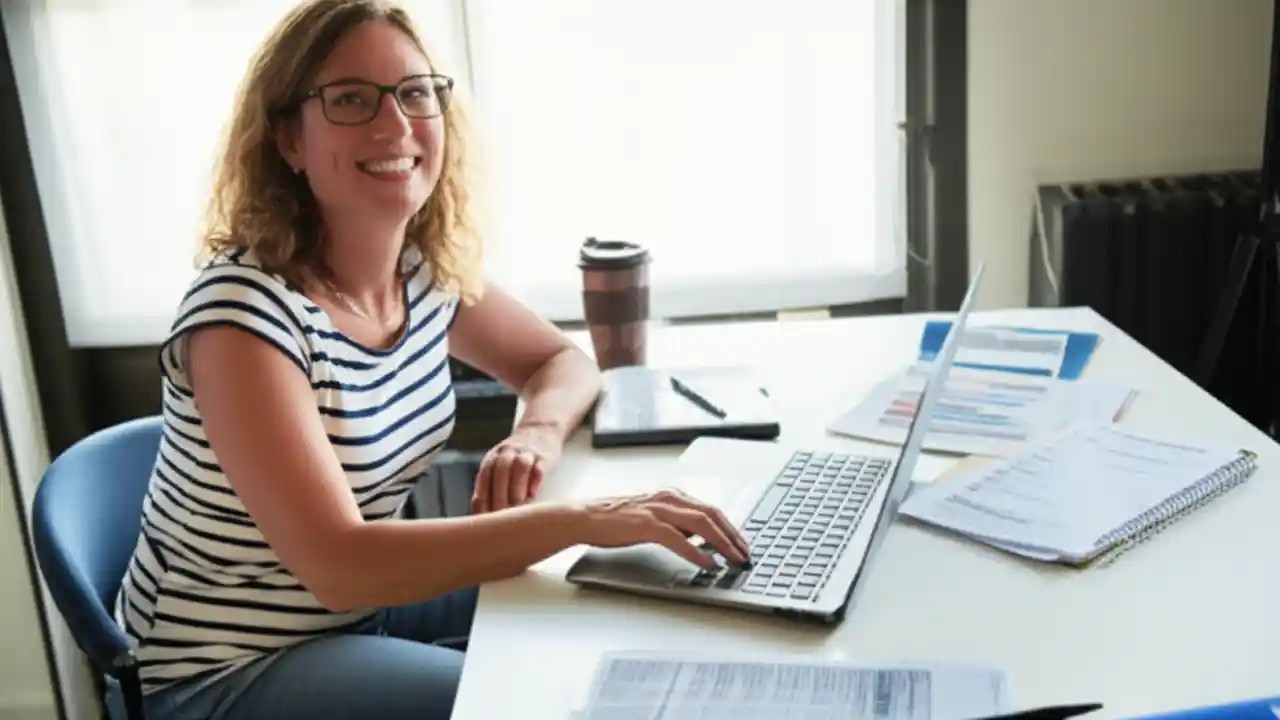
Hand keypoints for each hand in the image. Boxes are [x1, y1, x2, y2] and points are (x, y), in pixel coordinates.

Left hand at [471, 426, 562, 513]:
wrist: (540, 430)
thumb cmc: (515, 458)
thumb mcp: (498, 466)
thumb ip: (488, 485)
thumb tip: (478, 512)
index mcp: (493, 457)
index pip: (485, 476)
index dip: (483, 496)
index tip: (484, 517)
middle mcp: (509, 452)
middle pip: (501, 472)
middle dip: (499, 496)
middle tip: (500, 516)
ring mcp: (528, 452)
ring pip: (520, 467)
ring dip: (516, 488)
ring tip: (516, 507)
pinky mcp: (545, 456)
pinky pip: (540, 466)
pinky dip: (535, 480)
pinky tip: (533, 494)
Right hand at [576, 488, 750, 570]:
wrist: (586, 517)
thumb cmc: (616, 520)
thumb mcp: (653, 517)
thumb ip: (676, 524)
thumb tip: (699, 539)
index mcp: (672, 495)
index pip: (711, 510)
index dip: (730, 528)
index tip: (742, 544)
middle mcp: (669, 498)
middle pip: (712, 515)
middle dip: (733, 536)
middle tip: (746, 555)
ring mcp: (659, 510)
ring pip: (701, 523)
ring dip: (722, 543)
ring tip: (734, 559)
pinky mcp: (647, 524)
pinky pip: (679, 539)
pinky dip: (696, 552)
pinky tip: (707, 562)